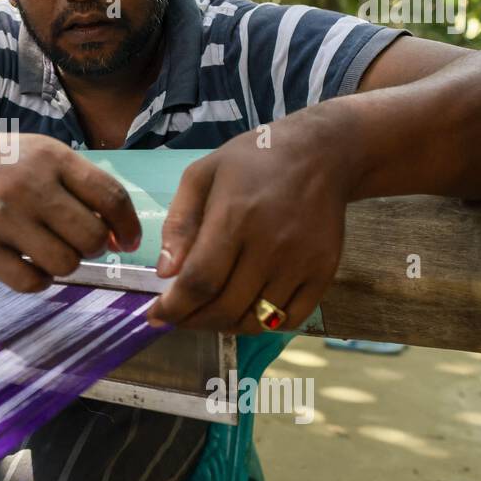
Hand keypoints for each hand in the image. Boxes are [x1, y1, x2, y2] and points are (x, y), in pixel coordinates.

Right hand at [0, 134, 141, 291]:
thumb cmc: (2, 164)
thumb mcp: (42, 156)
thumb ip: (82, 186)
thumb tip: (122, 236)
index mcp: (51, 158)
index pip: (111, 197)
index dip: (128, 226)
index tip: (126, 241)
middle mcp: (28, 185)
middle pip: (92, 237)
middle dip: (93, 247)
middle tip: (78, 242)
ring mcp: (1, 218)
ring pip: (65, 263)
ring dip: (65, 264)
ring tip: (50, 251)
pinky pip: (30, 283)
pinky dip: (40, 281)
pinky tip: (32, 267)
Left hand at [145, 112, 353, 333]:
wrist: (319, 154)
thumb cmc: (252, 162)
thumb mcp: (201, 175)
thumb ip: (178, 224)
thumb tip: (165, 273)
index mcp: (235, 217)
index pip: (199, 282)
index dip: (174, 308)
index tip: (156, 316)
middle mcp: (270, 245)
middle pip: (225, 308)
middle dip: (193, 321)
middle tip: (179, 317)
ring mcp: (301, 262)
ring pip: (256, 320)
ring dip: (224, 326)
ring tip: (208, 313)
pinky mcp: (324, 272)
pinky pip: (290, 319)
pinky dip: (262, 324)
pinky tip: (245, 309)